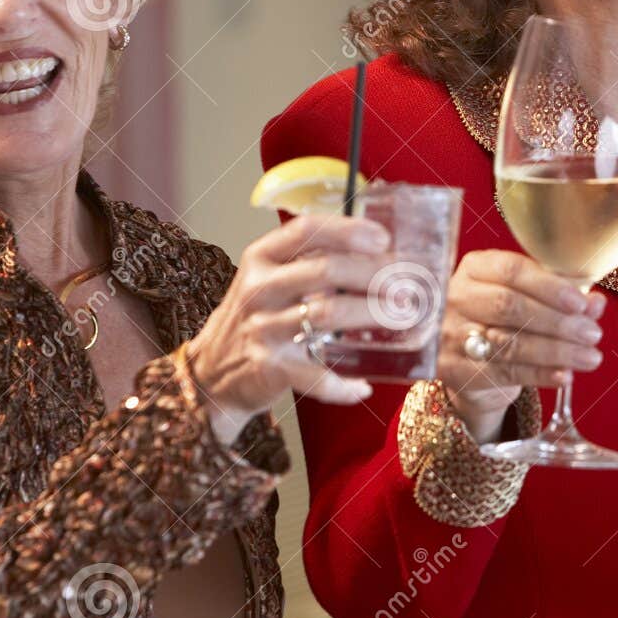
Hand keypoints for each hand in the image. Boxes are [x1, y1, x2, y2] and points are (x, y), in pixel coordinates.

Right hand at [187, 214, 394, 444]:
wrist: (212, 371)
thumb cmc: (256, 318)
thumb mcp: (271, 279)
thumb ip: (311, 262)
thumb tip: (377, 252)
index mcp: (261, 258)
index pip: (306, 230)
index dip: (348, 230)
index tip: (383, 238)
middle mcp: (259, 289)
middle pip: (325, 270)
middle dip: (373, 275)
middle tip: (405, 285)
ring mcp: (262, 328)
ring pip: (327, 314)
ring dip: (371, 314)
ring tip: (402, 317)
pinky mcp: (269, 367)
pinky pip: (316, 375)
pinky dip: (343, 384)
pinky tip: (362, 387)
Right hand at [437, 250, 605, 441]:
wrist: (469, 362)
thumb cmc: (505, 320)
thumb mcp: (530, 299)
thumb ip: (562, 297)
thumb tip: (596, 303)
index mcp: (475, 268)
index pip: (512, 270)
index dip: (549, 286)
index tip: (581, 302)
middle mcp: (457, 297)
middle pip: (509, 306)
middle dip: (557, 321)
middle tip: (592, 333)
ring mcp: (451, 335)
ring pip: (510, 343)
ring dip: (556, 351)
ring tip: (590, 357)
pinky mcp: (456, 370)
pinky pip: (505, 372)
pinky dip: (540, 374)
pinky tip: (565, 374)